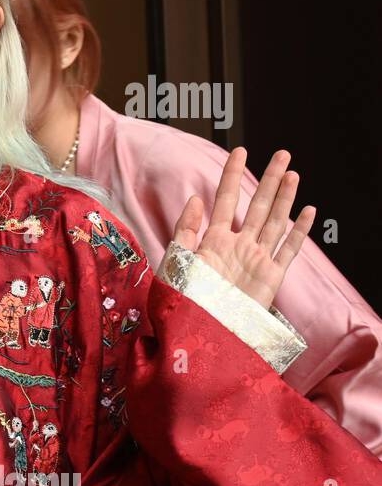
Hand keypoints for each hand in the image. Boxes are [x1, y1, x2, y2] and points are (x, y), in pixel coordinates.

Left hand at [169, 147, 314, 309]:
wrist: (201, 334)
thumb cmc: (183, 303)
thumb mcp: (176, 263)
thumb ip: (185, 231)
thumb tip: (196, 198)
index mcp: (213, 240)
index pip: (225, 199)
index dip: (232, 175)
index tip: (239, 151)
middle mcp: (238, 245)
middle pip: (257, 204)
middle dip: (269, 179)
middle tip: (282, 154)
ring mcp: (256, 259)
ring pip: (275, 221)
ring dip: (285, 197)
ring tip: (294, 173)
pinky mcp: (271, 277)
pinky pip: (288, 249)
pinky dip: (299, 231)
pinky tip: (308, 211)